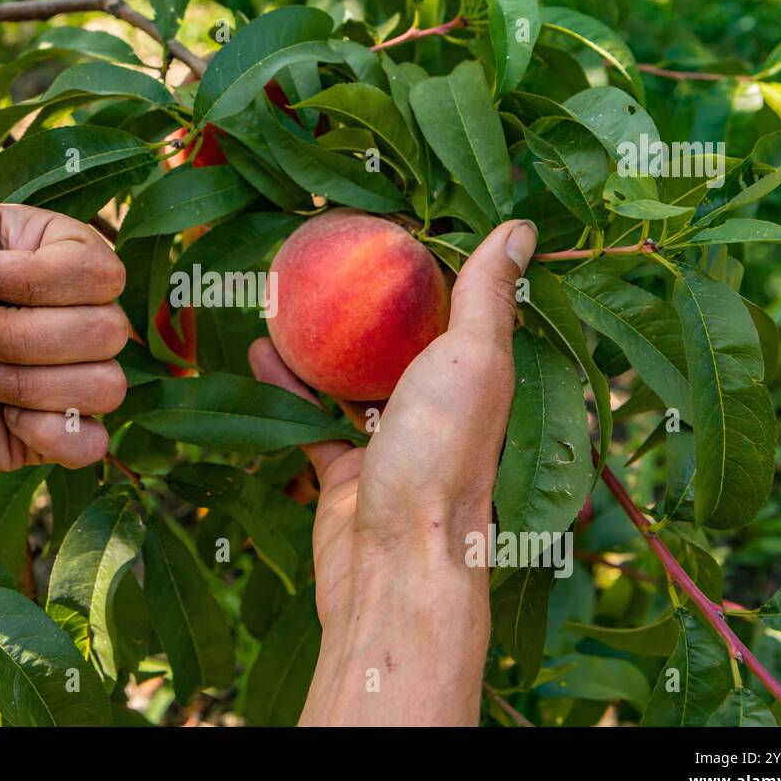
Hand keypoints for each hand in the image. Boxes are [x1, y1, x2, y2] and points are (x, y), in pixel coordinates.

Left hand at [0, 26, 127, 482]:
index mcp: (37, 253)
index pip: (103, 266)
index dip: (36, 280)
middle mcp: (54, 311)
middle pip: (110, 327)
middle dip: (17, 335)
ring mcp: (52, 375)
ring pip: (105, 383)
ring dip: (19, 382)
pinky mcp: (43, 436)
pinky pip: (94, 441)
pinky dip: (47, 435)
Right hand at [249, 219, 537, 724]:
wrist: (394, 564)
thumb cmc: (441, 457)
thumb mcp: (472, 360)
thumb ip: (486, 297)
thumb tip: (521, 227)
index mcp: (479, 375)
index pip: (459, 304)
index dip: (435, 260)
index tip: (399, 216)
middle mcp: (440, 405)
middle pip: (403, 337)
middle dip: (373, 296)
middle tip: (331, 245)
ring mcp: (391, 440)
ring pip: (353, 375)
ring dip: (322, 337)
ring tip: (286, 290)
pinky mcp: (346, 470)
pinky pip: (312, 415)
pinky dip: (286, 384)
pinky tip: (259, 348)